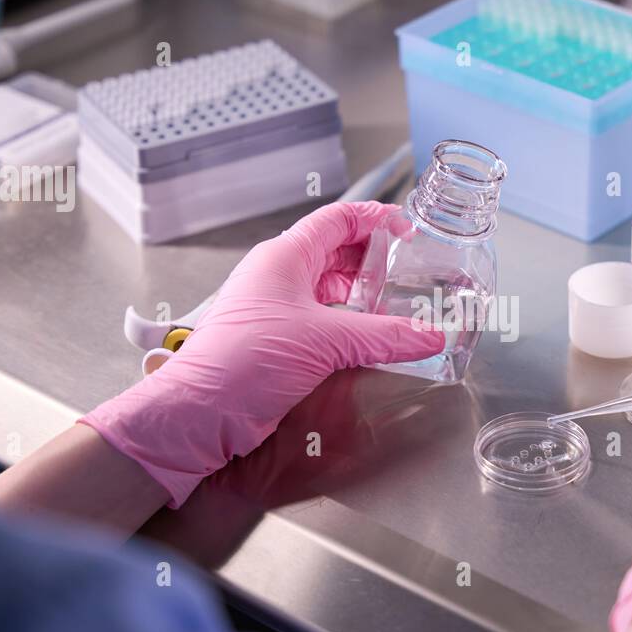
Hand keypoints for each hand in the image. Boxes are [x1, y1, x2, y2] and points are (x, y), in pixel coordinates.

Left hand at [81, 201, 444, 506]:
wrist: (201, 412)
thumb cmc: (242, 360)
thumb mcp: (325, 340)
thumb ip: (383, 336)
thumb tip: (430, 336)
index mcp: (285, 257)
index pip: (337, 220)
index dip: (375, 219)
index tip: (407, 230)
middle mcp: (279, 277)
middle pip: (336, 254)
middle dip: (374, 261)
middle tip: (409, 272)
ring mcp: (277, 310)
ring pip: (329, 290)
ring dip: (363, 297)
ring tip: (397, 309)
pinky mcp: (279, 342)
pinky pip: (322, 323)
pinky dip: (349, 327)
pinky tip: (370, 342)